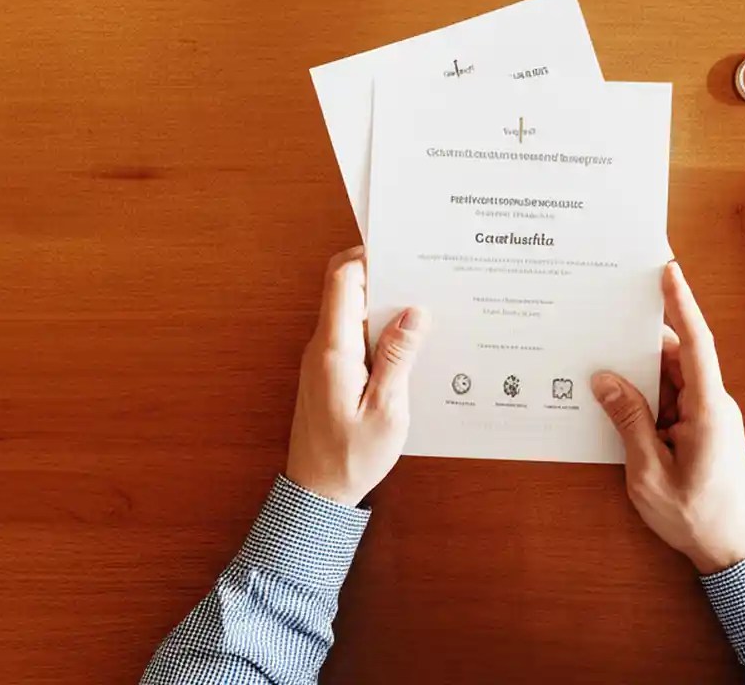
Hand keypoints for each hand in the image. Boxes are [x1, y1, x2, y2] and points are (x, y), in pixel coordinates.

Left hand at [286, 247, 429, 506]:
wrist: (317, 494)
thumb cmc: (351, 458)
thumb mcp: (386, 410)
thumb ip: (399, 357)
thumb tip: (413, 312)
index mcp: (334, 351)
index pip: (343, 280)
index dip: (369, 256)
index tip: (403, 251)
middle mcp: (323, 347)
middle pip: (347, 289)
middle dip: (384, 277)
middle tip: (424, 277)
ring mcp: (324, 359)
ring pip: (353, 312)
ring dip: (386, 307)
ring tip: (426, 311)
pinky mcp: (331, 373)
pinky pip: (355, 337)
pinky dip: (381, 333)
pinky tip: (410, 347)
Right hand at [591, 262, 744, 573]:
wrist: (731, 550)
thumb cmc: (694, 517)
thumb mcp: (649, 473)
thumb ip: (629, 422)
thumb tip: (606, 380)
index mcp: (708, 410)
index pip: (695, 344)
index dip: (681, 304)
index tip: (668, 270)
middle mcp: (713, 406)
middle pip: (677, 357)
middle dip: (643, 336)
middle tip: (611, 309)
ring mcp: (709, 417)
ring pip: (671, 378)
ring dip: (640, 371)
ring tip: (602, 356)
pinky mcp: (701, 430)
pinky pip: (671, 399)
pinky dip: (646, 395)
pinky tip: (616, 398)